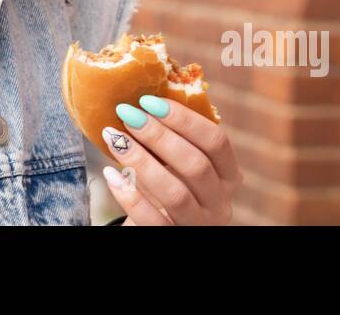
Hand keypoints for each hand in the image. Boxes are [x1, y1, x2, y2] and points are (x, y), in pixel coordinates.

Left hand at [101, 95, 241, 225]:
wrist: (157, 226)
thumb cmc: (168, 186)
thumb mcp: (179, 164)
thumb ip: (173, 138)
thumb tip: (142, 99)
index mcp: (228, 175)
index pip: (216, 141)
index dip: (184, 119)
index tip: (149, 100)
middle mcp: (220, 202)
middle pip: (196, 165)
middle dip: (159, 136)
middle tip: (128, 115)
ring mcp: (200, 224)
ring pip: (176, 193)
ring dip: (141, 161)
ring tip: (114, 138)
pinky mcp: (174, 239)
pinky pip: (152, 219)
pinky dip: (129, 195)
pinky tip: (110, 174)